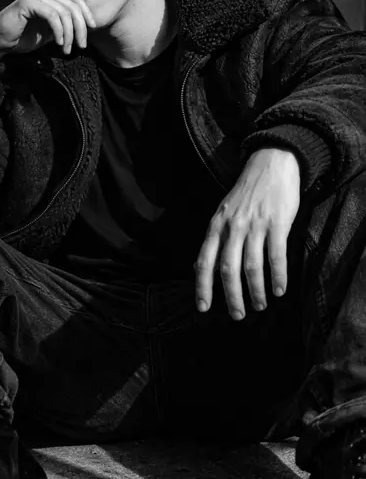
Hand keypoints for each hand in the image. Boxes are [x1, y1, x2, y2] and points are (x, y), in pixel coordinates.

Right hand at [0, 0, 95, 64]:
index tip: (92, 30)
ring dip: (69, 34)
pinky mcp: (28, 2)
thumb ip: (65, 26)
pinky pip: (52, 16)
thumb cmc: (23, 37)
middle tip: (81, 46)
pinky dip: (59, 31)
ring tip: (66, 49)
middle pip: (73, 6)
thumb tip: (86, 28)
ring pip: (64, 12)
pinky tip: (58, 43)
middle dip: (81, 27)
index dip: (86, 13)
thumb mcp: (51, 32)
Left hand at [195, 147, 300, 319]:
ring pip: (251, 266)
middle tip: (238, 316)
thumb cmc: (246, 193)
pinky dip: (278, 276)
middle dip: (231, 297)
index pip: (204, 261)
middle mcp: (232, 226)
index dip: (202, 286)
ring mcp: (255, 224)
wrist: (271, 163)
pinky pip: (276, 255)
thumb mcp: (222, 212)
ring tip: (260, 305)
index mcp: (216, 225)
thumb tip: (198, 267)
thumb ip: (214, 240)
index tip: (203, 308)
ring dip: (256, 290)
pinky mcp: (277, 222)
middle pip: (227, 269)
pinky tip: (279, 290)